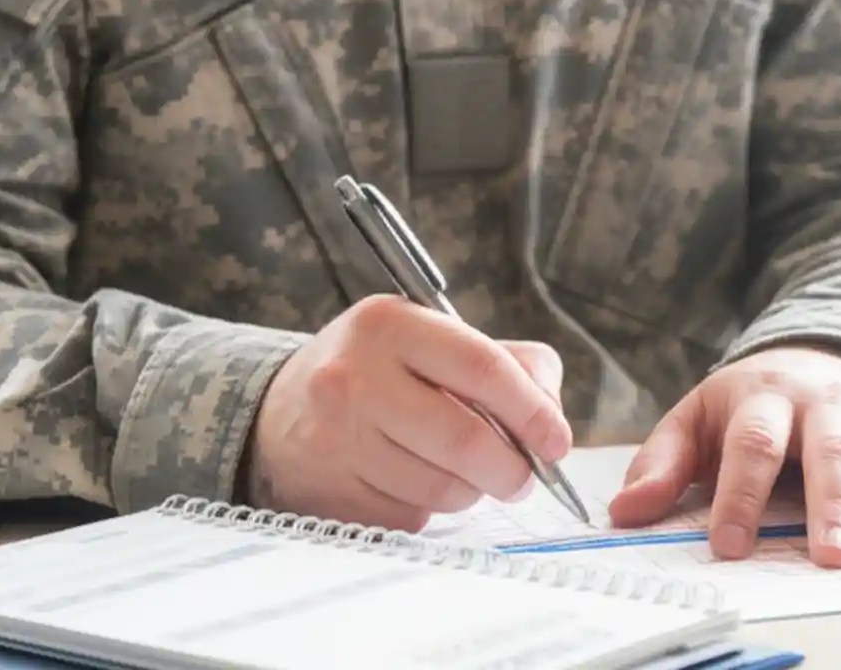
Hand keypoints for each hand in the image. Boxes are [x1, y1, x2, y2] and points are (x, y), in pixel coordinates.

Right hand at [244, 295, 571, 530]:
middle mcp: (353, 377)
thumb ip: (513, 365)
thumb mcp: (437, 341)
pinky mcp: (330, 493)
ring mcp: (336, 438)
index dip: (533, 411)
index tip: (558, 443)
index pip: (482, 368)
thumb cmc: (384, 372)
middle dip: (512, 469)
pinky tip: (416, 481)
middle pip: (465, 440)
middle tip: (523, 477)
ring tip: (464, 472)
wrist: (282, 410)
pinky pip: (412, 515)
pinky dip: (432, 507)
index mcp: (389, 324)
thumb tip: (551, 420)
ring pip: (443, 487)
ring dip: (472, 490)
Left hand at [608, 346, 840, 566]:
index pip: (753, 444)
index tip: (730, 544)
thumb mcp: (696, 421)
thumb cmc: (746, 406)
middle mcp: (822, 400)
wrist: (814, 356)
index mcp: (762, 396)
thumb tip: (625, 511)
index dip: (741, 494)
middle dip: (832, 505)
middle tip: (831, 557)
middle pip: (830, 451)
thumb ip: (662, 464)